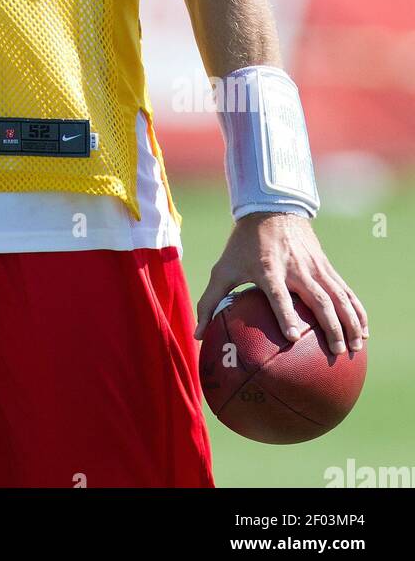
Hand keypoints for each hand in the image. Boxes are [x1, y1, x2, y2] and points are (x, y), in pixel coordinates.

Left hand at [193, 212, 368, 354]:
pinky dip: (356, 309)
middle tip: (335, 351)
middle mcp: (295, 268)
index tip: (292, 337)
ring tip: (356, 346)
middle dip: (329, 325)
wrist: (271, 208)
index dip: (285, 314)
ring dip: (350, 321)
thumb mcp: (223, 269)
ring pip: (338, 296)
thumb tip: (196, 335)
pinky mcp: (325, 265)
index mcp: (268, 269)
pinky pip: (345, 290)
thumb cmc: (242, 244)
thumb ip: (209, 301)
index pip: (278, 294)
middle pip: (317, 299)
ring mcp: (314, 266)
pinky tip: (364, 330)